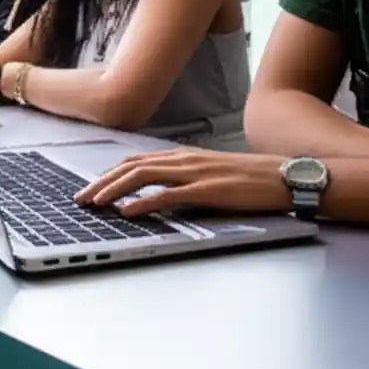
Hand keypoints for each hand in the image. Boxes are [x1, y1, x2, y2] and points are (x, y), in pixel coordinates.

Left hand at [74, 148, 291, 216]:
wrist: (287, 177)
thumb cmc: (253, 178)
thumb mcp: (213, 172)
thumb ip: (186, 178)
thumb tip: (161, 190)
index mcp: (184, 157)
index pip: (136, 161)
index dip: (110, 174)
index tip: (92, 187)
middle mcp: (184, 160)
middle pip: (131, 167)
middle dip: (101, 183)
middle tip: (80, 199)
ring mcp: (195, 174)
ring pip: (142, 177)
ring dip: (113, 190)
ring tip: (94, 203)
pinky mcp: (207, 191)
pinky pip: (168, 196)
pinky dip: (143, 203)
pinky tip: (126, 212)